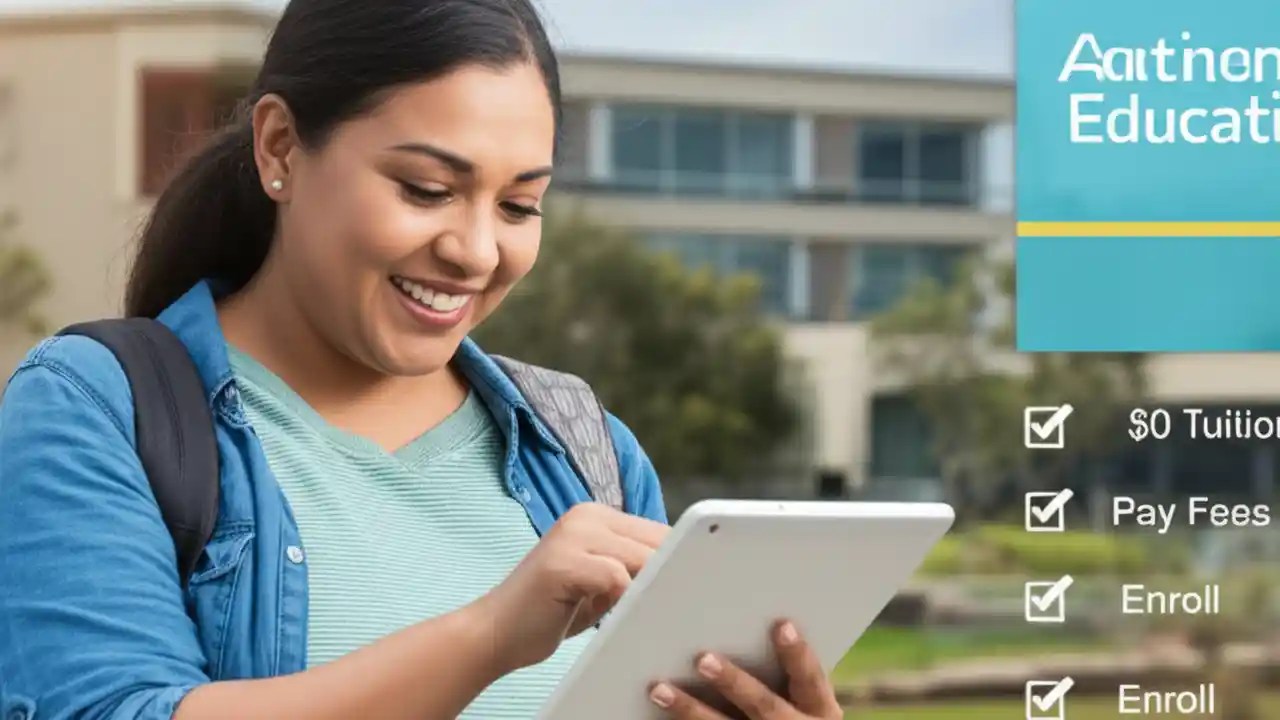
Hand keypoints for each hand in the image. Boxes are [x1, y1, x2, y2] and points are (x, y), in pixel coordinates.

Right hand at [473, 502, 667, 673]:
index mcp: (595, 515)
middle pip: (655, 542)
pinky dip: (626, 600)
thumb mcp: (601, 582)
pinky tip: (617, 616)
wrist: (496, 632)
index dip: (680, 562)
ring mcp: (572, 535)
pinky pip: (618, 577)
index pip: (658, 532)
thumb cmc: (553, 610)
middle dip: (671, 575)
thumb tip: (684, 571)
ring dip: (651, 589)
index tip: (694, 588)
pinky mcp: (563, 561)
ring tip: (652, 614)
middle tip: (682, 604)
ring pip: (641, 558)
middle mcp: (584, 515)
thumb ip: (632, 567)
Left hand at [649, 620, 843, 719]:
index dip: (797, 652)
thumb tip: (757, 612)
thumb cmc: (796, 706)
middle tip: (702, 658)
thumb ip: (785, 665)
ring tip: (659, 688)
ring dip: (690, 709)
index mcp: (818, 708)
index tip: (782, 624)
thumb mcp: (804, 695)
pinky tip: (652, 711)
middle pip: (763, 705)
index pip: (809, 677)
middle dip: (733, 682)